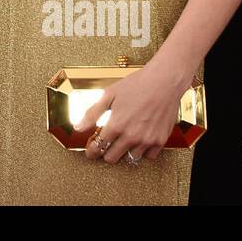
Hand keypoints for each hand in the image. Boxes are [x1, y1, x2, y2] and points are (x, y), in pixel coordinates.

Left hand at [73, 61, 189, 164]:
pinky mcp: (160, 140)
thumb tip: (78, 127)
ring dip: (125, 152)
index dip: (92, 151)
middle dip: (106, 153)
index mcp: (116, 125)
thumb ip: (92, 113)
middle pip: (112, 158)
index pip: (98, 148)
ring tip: (123, 141)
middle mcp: (131, 136)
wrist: (163, 82)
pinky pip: (149, 156)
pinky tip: (140, 141)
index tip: (91, 151)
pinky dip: (144, 151)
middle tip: (105, 146)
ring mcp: (147, 140)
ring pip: (131, 158)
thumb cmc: (136, 85)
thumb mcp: (109, 95)